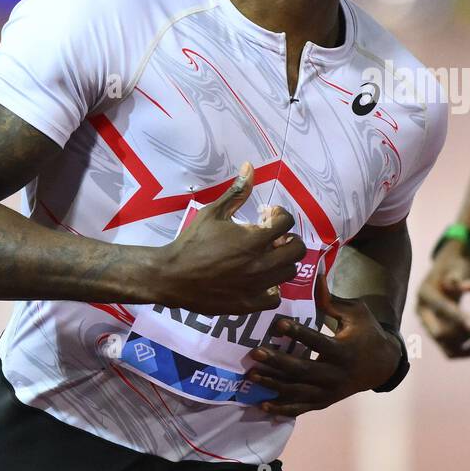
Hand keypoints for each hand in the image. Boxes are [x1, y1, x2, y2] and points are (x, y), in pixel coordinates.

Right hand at [152, 161, 306, 314]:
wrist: (171, 276)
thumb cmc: (192, 241)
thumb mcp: (213, 212)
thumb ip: (236, 192)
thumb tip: (250, 167)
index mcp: (253, 239)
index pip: (287, 223)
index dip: (281, 216)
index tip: (269, 217)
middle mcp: (260, 263)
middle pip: (297, 250)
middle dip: (290, 239)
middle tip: (275, 238)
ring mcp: (256, 286)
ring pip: (290, 272)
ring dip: (283, 261)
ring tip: (267, 256)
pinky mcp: (249, 304)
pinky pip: (276, 298)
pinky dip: (273, 288)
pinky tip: (261, 280)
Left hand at [247, 267, 402, 416]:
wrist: (383, 366)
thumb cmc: (367, 333)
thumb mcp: (356, 313)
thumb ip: (332, 300)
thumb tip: (315, 276)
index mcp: (344, 351)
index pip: (318, 342)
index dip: (299, 333)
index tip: (278, 323)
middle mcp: (336, 374)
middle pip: (303, 370)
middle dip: (277, 362)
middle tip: (255, 353)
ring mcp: (330, 391)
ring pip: (298, 391)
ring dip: (273, 384)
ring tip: (251, 375)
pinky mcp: (325, 401)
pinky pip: (301, 408)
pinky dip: (282, 409)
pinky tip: (262, 405)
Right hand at [415, 240, 469, 357]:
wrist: (448, 274)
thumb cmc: (455, 268)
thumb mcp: (458, 267)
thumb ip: (461, 277)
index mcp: (424, 293)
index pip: (441, 308)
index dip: (458, 316)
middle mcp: (423, 313)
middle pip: (438, 333)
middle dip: (459, 332)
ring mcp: (429, 326)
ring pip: (445, 347)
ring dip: (464, 342)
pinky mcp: (438, 335)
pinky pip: (450, 352)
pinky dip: (465, 352)